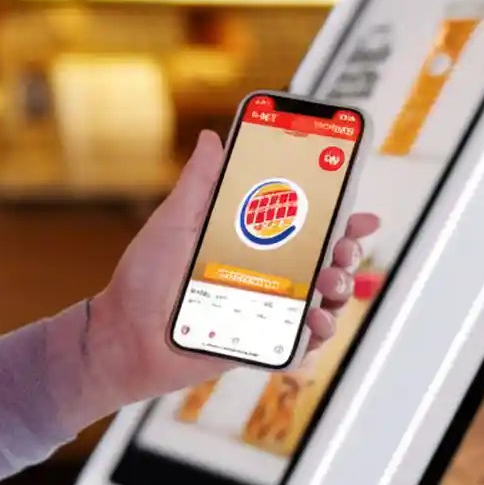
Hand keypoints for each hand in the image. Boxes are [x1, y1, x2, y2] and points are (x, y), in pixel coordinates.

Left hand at [86, 130, 378, 405]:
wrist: (122, 337)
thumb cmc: (142, 279)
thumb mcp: (172, 222)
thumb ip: (198, 184)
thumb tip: (212, 138)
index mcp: (252, 242)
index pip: (307, 226)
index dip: (341, 219)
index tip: (361, 214)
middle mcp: (267, 275)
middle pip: (327, 262)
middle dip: (347, 254)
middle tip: (342, 250)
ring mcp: (267, 312)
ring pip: (324, 302)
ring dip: (339, 293)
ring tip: (328, 288)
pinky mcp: (261, 346)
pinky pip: (302, 345)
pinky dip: (317, 336)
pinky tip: (314, 324)